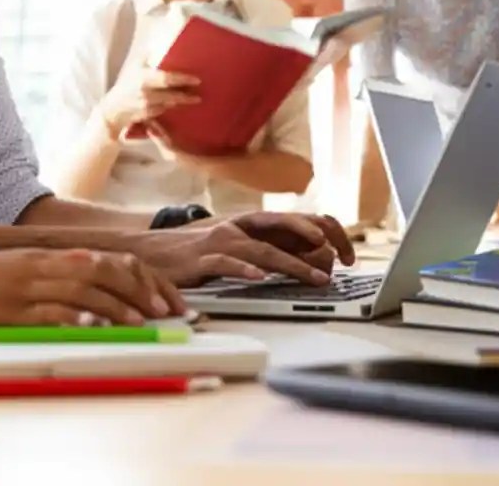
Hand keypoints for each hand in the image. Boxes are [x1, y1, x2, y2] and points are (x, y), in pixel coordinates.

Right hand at [0, 249, 185, 330]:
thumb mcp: (15, 274)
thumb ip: (51, 280)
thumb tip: (90, 300)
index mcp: (47, 257)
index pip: (109, 260)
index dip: (144, 278)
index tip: (166, 298)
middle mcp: (42, 266)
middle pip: (105, 271)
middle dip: (142, 291)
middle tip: (166, 311)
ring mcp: (24, 286)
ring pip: (82, 289)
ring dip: (117, 306)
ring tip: (143, 321)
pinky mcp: (5, 308)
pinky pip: (45, 311)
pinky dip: (73, 318)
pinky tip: (93, 326)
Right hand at [99, 66, 199, 139]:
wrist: (114, 108)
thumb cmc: (125, 85)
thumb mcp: (133, 67)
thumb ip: (145, 56)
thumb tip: (157, 44)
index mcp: (144, 78)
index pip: (167, 78)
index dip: (183, 79)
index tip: (196, 79)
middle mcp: (146, 93)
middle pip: (172, 94)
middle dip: (187, 94)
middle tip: (199, 93)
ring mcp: (147, 106)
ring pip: (170, 104)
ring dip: (183, 101)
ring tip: (195, 98)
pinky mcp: (148, 115)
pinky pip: (164, 111)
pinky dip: (173, 107)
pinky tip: (180, 104)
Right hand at [130, 213, 353, 286]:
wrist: (150, 254)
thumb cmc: (200, 254)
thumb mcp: (245, 249)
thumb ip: (279, 250)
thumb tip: (321, 261)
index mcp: (256, 223)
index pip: (304, 220)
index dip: (331, 234)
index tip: (349, 257)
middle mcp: (242, 227)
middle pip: (288, 225)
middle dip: (320, 240)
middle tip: (342, 262)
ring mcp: (222, 241)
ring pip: (264, 249)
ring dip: (293, 264)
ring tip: (316, 279)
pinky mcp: (201, 260)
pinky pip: (227, 264)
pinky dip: (245, 270)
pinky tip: (260, 278)